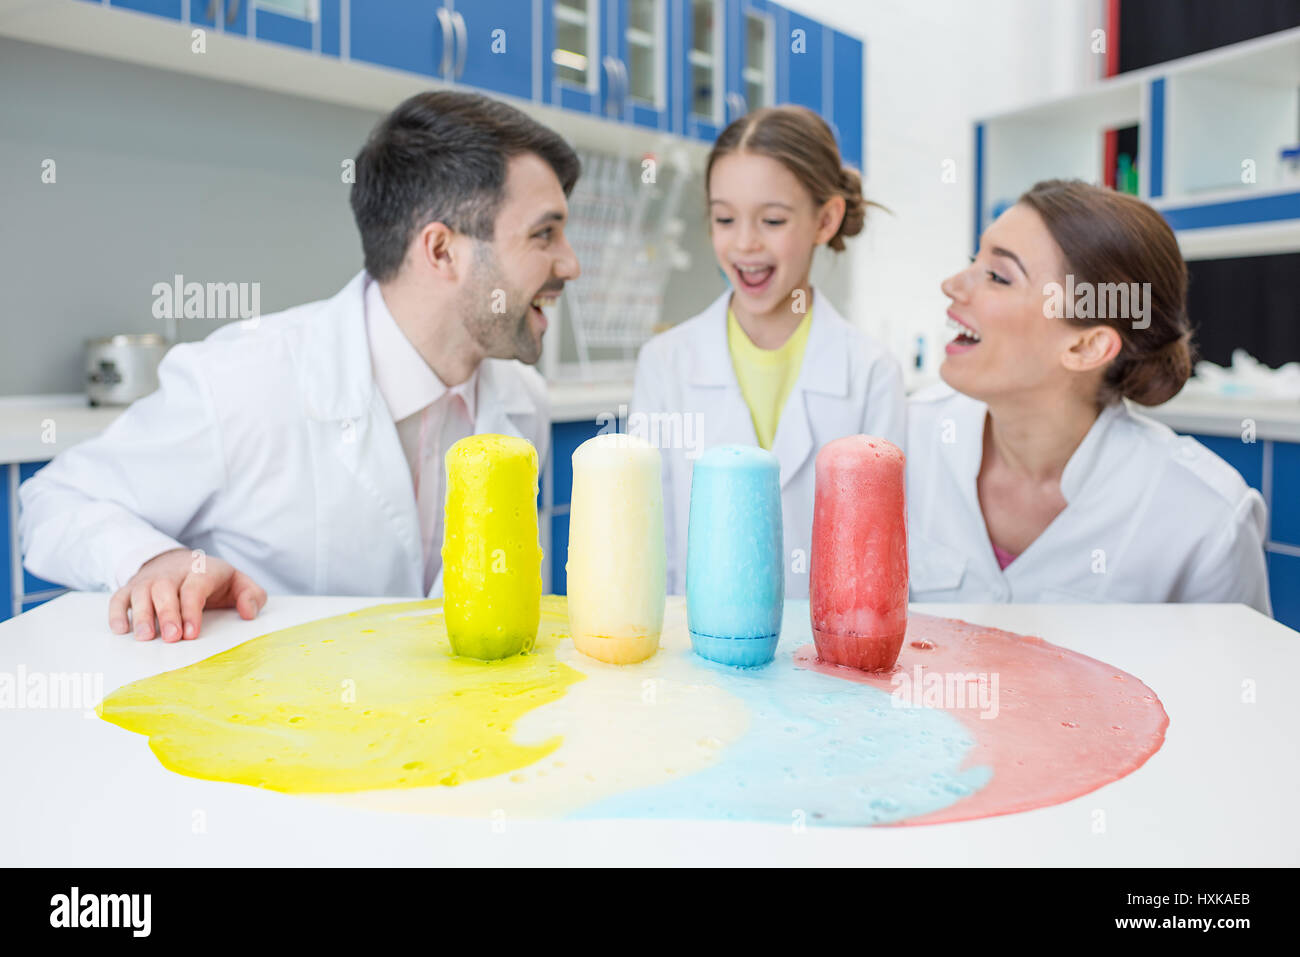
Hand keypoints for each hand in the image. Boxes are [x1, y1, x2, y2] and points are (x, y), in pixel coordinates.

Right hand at [108, 548, 266, 641]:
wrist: (180, 562)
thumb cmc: (213, 580)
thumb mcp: (238, 582)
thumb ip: (252, 595)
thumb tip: (248, 613)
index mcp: (201, 570)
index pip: (194, 587)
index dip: (192, 609)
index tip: (192, 633)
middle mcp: (172, 573)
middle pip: (164, 589)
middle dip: (167, 614)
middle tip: (171, 638)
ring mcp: (149, 580)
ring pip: (140, 592)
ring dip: (141, 615)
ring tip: (145, 638)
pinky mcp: (131, 588)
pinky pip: (118, 597)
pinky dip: (117, 612)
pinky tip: (121, 630)